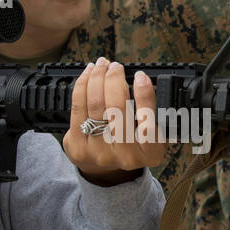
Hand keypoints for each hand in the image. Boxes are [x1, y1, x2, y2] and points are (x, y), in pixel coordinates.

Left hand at [62, 58, 167, 184]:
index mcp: (150, 152)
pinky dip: (82, 85)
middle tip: (115, 66)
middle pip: (117, 109)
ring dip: (97, 78)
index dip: (144, 96)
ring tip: (101, 65)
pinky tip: (88, 74)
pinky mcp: (78, 147)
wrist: (105, 165)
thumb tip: (139, 78)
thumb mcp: (150, 130)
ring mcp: (99, 153)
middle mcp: (125, 156)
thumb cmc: (132, 140)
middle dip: (114, 79)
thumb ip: (150, 109)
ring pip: (96, 105)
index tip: (140, 76)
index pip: (149, 124)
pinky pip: (78, 108)